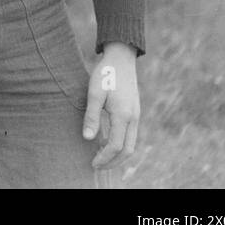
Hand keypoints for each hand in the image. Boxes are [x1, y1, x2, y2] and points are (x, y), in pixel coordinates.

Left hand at [84, 42, 140, 170]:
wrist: (121, 58)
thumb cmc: (105, 74)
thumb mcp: (94, 93)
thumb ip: (92, 116)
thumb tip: (87, 138)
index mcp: (123, 115)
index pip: (116, 146)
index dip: (105, 158)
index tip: (93, 164)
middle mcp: (133, 118)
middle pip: (127, 150)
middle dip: (113, 162)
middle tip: (97, 166)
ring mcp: (136, 115)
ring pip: (131, 144)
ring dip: (118, 155)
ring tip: (101, 157)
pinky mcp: (135, 111)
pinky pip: (130, 135)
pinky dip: (121, 144)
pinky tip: (107, 142)